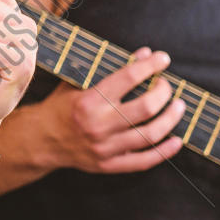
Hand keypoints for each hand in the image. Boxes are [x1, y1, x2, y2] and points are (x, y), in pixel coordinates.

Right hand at [37, 48, 184, 173]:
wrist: (41, 140)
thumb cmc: (61, 106)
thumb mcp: (76, 82)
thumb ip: (109, 69)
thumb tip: (144, 54)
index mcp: (88, 100)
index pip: (128, 78)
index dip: (149, 66)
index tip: (162, 59)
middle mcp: (97, 125)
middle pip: (145, 108)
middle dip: (163, 93)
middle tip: (167, 86)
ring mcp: (104, 148)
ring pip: (149, 135)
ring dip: (170, 119)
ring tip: (178, 107)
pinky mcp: (108, 165)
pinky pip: (143, 161)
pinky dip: (164, 152)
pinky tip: (176, 141)